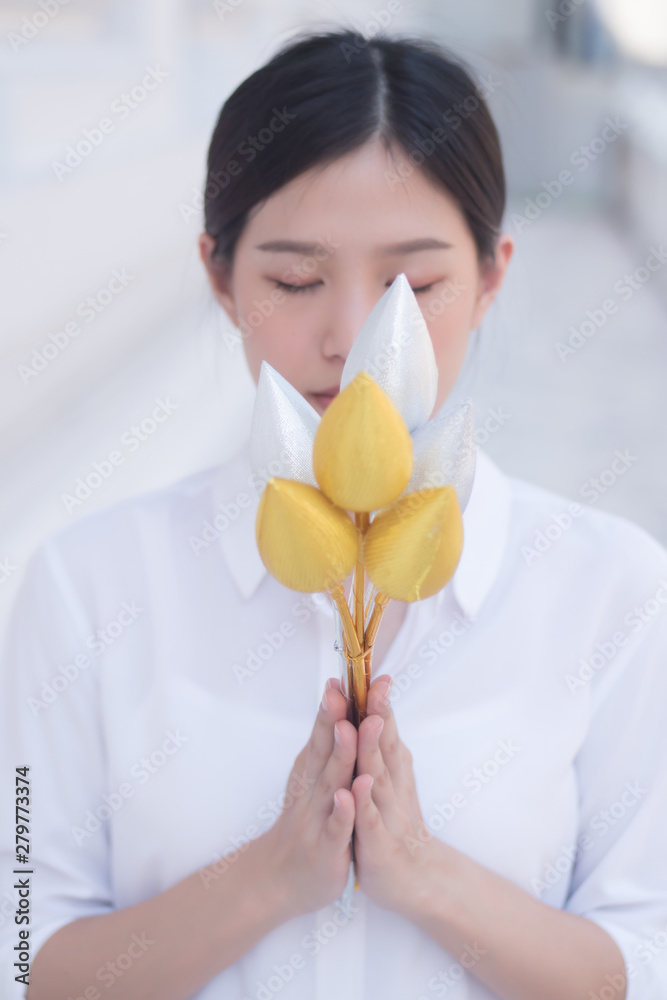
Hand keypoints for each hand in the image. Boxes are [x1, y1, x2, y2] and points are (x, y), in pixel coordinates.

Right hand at [259, 677, 357, 919]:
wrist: (281, 879)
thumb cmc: (305, 823)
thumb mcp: (313, 780)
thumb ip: (325, 746)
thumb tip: (335, 706)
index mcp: (313, 772)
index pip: (324, 733)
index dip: (333, 706)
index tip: (340, 677)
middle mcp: (313, 789)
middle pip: (325, 750)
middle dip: (334, 719)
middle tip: (341, 689)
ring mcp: (318, 818)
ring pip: (331, 783)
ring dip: (340, 756)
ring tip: (349, 729)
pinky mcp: (327, 847)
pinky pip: (336, 828)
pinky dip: (341, 812)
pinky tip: (347, 796)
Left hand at [350, 674, 439, 919]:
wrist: (414, 880)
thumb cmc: (396, 825)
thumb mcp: (389, 781)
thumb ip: (383, 748)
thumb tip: (378, 710)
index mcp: (392, 771)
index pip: (386, 731)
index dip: (381, 703)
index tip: (376, 674)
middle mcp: (392, 786)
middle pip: (385, 746)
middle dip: (379, 715)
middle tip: (375, 685)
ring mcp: (387, 814)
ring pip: (377, 778)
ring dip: (373, 751)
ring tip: (368, 724)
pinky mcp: (378, 843)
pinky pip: (369, 821)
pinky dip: (363, 804)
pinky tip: (356, 788)